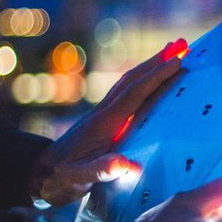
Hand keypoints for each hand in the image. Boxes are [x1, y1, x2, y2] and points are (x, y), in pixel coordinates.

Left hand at [30, 40, 187, 205]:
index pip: (135, 93)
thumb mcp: (80, 177)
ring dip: (151, 67)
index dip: (156, 77)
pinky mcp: (102, 121)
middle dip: (158, 61)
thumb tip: (126, 165)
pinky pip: (127, 95)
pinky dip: (143, 82)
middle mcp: (104, 112)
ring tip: (171, 53)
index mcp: (104, 122)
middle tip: (182, 43)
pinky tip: (151, 82)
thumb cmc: (61, 178)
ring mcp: (102, 115)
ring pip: (129, 83)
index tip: (177, 62)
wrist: (39, 175)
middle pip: (133, 79)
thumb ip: (102, 169)